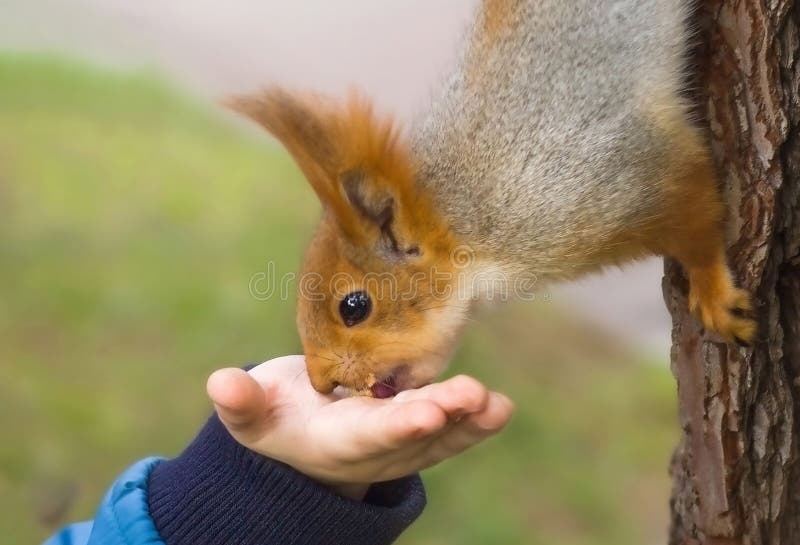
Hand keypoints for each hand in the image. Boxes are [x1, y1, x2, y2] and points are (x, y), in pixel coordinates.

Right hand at [206, 356, 513, 499]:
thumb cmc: (280, 417)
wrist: (310, 434)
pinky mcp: (420, 428)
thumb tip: (222, 382)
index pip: (366, 436)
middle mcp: (374, 447)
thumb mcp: (253, 415)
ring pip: (438, 435)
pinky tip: (500, 408)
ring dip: (467, 421)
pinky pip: (450, 428)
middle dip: (439, 416)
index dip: (395, 427)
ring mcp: (401, 441)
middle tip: (469, 396)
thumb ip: (241, 403)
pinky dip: (474, 420)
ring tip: (495, 405)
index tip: (423, 416)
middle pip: (410, 434)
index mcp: (333, 442)